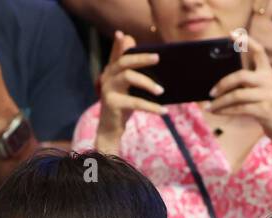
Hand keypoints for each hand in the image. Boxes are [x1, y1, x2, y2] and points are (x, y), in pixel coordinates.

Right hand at [94, 31, 165, 151]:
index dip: (119, 44)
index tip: (122, 34)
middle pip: (124, 61)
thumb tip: (157, 64)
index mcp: (112, 71)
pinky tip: (163, 110)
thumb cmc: (124, 106)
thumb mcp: (130, 89)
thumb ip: (138, 76)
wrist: (111, 129)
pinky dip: (151, 107)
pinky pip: (135, 102)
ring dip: (147, 83)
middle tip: (157, 58)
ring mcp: (108, 89)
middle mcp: (107, 76)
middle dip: (141, 58)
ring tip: (161, 90)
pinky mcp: (111, 103)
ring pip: (128, 77)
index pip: (116, 54)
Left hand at [207, 38, 271, 143]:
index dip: (246, 41)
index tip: (232, 34)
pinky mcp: (265, 110)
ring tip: (209, 107)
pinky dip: (224, 111)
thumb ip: (247, 83)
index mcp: (268, 72)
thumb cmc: (267, 107)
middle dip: (222, 84)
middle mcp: (270, 80)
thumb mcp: (261, 91)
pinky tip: (216, 112)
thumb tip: (220, 84)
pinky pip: (239, 108)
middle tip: (210, 92)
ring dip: (220, 102)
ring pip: (237, 95)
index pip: (259, 51)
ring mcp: (268, 95)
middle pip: (241, 76)